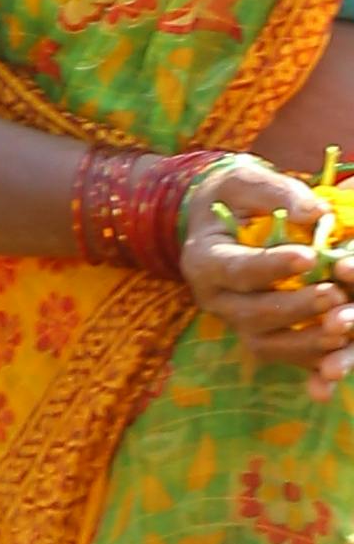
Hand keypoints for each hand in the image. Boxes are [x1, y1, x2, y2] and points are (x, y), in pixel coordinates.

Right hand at [184, 161, 353, 386]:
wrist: (216, 223)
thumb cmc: (232, 198)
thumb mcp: (244, 181)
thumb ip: (277, 192)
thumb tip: (316, 212)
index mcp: (203, 259)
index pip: (236, 268)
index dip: (272, 266)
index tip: (310, 256)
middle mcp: (213, 298)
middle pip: (251, 314)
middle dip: (295, 308)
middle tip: (334, 294)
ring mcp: (234, 321)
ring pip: (265, 344)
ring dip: (306, 341)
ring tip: (342, 326)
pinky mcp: (256, 335)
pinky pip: (283, 357)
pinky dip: (311, 361)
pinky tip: (339, 353)